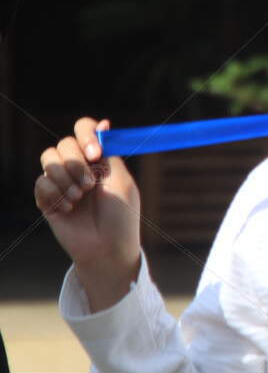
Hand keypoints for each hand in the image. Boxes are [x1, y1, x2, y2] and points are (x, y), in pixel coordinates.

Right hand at [35, 117, 142, 309]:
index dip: (85, 135)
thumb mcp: (121, 181)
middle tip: (90, 184)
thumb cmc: (121, 216)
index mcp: (99, 159)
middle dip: (76, 163)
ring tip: (79, 198)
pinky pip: (40, 182)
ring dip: (65, 178)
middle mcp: (79, 167)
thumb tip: (104, 123)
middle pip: (64, 143)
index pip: (84, 129)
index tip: (94, 154)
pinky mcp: (47, 198)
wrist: (107, 248)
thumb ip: (109, 153)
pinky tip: (67, 209)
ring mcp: (62, 182)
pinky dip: (54, 194)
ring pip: (48, 158)